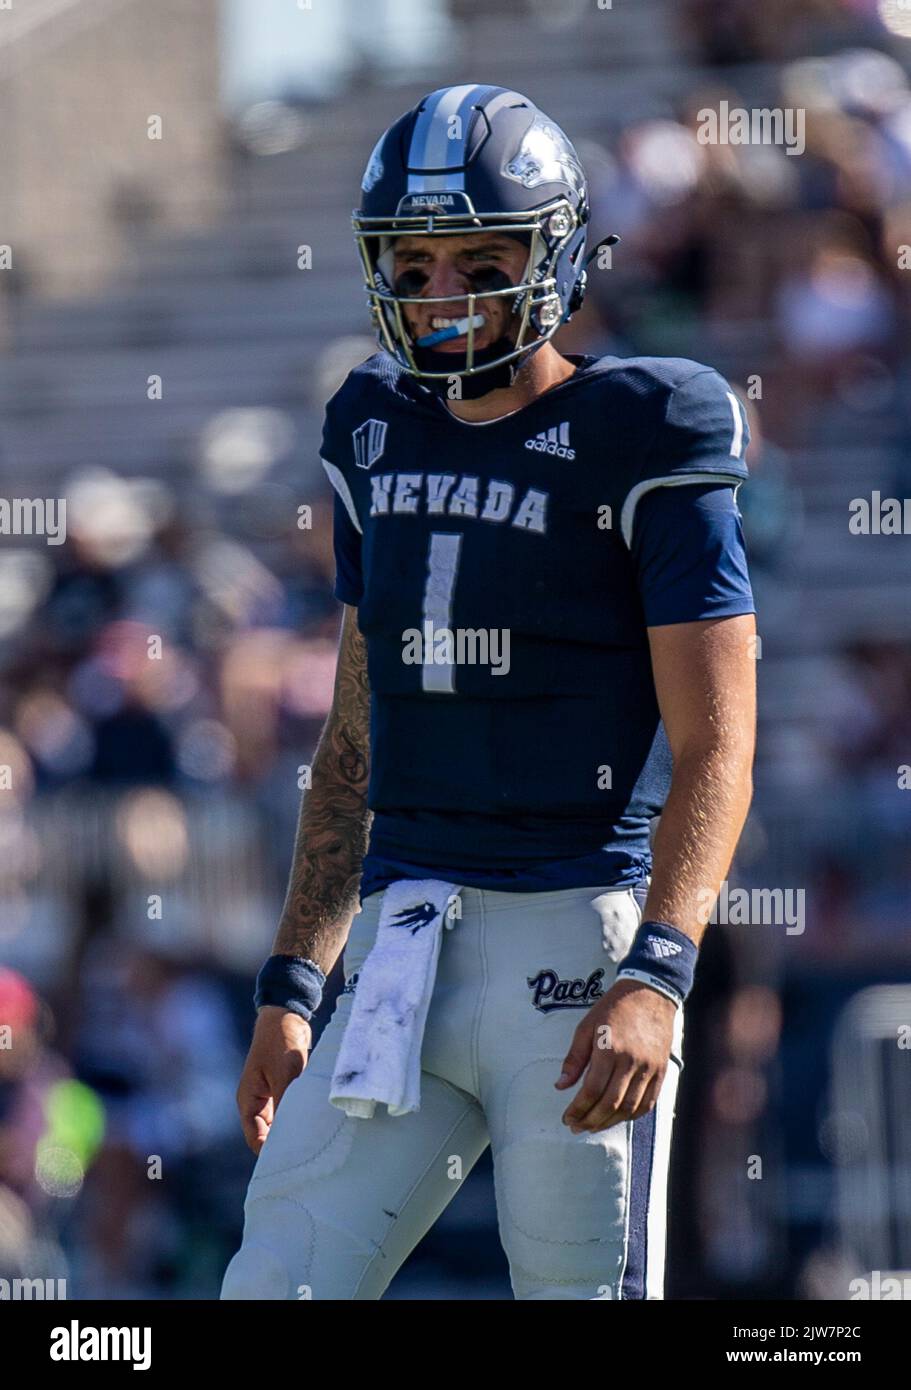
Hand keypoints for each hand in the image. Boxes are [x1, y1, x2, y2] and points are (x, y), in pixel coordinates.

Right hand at [236, 1006, 311, 1154]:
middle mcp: (258, 1102)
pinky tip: (316, 1123)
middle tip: (307, 1158)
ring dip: (294, 1129)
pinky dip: (300, 1116)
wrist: (288, 1015)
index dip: (270, 1153)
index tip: (290, 1163)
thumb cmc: (280, 1043)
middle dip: (284, 1145)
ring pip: (282, 1123)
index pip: (256, 1139)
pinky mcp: (285, 1088)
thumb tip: (292, 1132)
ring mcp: (271, 1095)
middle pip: (269, 1134)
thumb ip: (285, 1103)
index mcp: (249, 1101)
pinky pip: (291, 1110)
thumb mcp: (284, 1075)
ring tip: (313, 1144)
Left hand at [555, 978, 676, 1133]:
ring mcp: (649, 1068)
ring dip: (610, 1122)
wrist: (650, 993)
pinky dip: (632, 1115)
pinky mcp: (661, 1071)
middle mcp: (631, 1061)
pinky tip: (618, 1118)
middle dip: (590, 1120)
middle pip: (610, 1104)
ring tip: (594, 1126)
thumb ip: (574, 1058)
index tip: (567, 1117)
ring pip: (629, 1108)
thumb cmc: (614, 1007)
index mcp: (609, 1049)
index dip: (578, 1108)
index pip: (591, 1090)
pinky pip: (647, 1102)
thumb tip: (560, 1086)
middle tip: (577, 1127)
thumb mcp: (586, 1026)